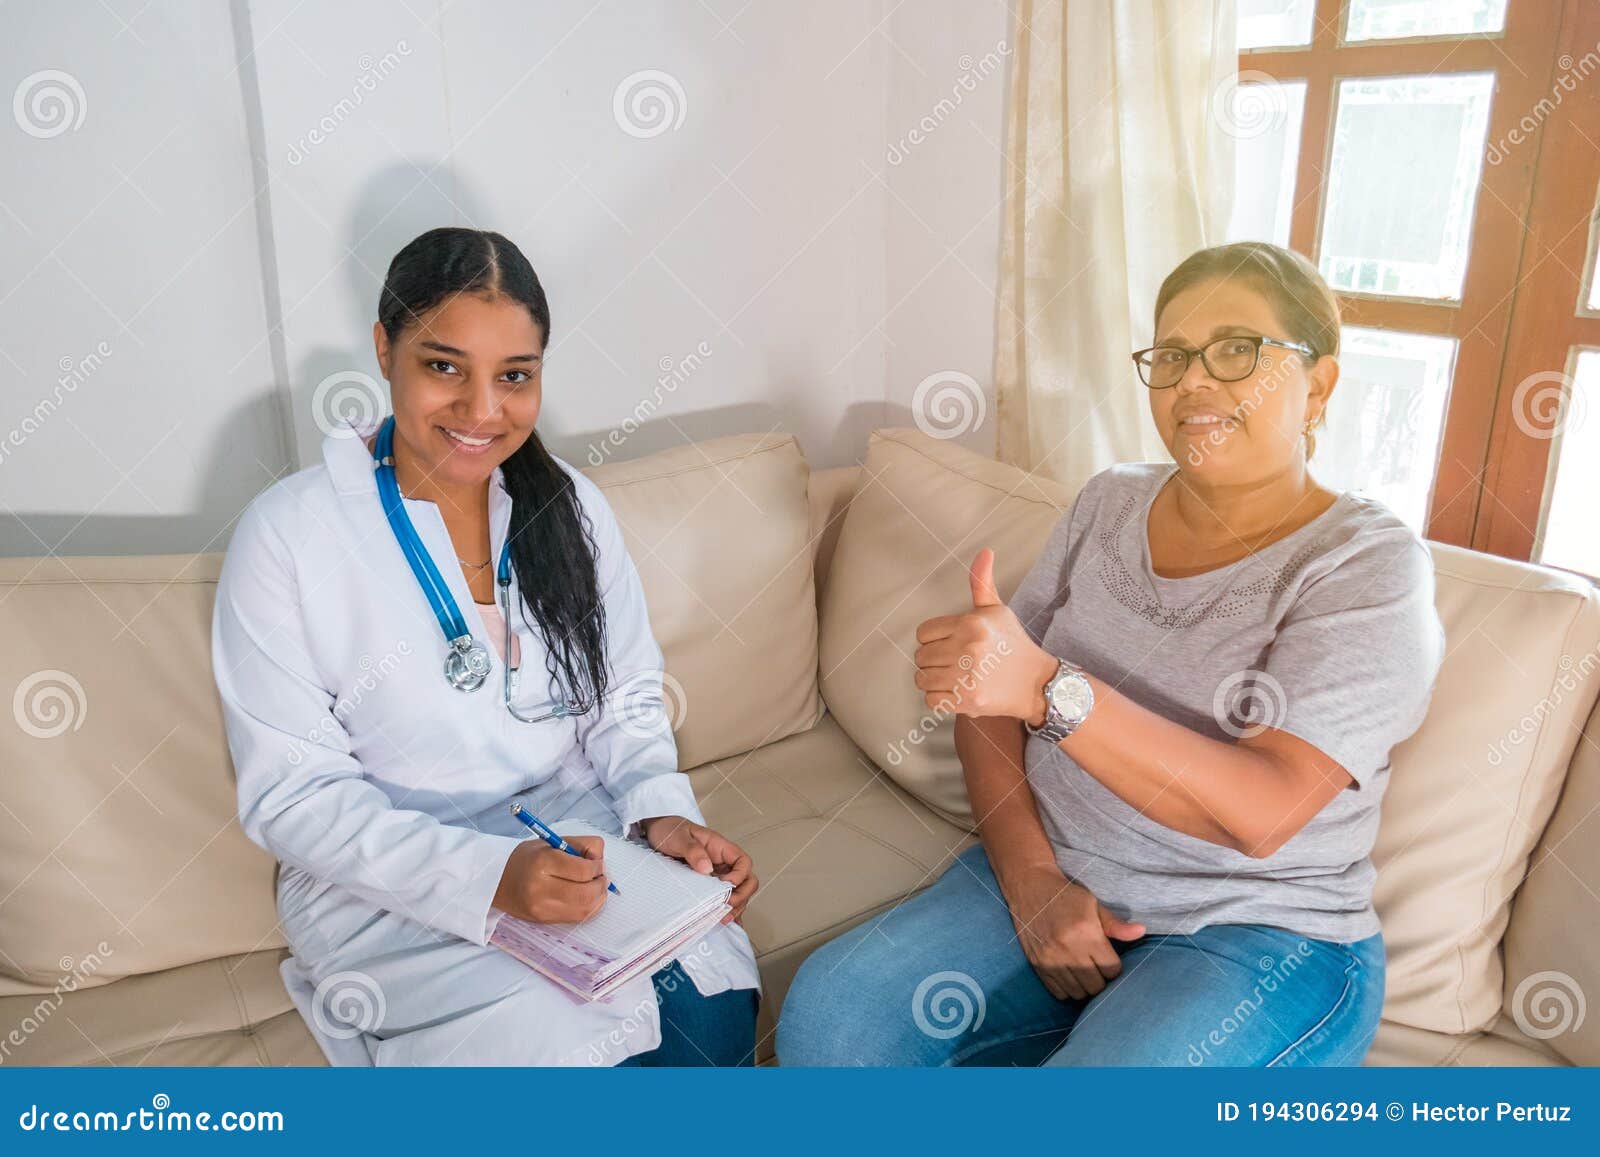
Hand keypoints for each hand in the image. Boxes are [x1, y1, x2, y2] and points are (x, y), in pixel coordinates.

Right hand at [492, 835, 610, 923]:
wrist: (497, 881)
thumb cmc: (528, 858)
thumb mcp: (552, 842)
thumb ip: (581, 846)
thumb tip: (601, 860)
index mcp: (542, 862)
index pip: (583, 870)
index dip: (598, 867)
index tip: (597, 863)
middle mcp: (540, 888)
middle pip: (586, 893)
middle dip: (601, 885)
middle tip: (600, 877)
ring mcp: (542, 907)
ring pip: (585, 909)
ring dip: (598, 898)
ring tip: (594, 887)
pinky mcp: (544, 920)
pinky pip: (577, 918)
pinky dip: (588, 908)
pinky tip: (586, 898)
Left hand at [641, 815, 757, 924]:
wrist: (655, 835)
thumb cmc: (669, 831)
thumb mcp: (679, 837)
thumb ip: (693, 850)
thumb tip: (707, 868)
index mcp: (720, 848)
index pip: (743, 862)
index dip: (739, 876)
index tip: (725, 886)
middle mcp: (722, 863)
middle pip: (746, 880)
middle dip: (741, 896)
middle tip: (726, 907)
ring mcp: (717, 875)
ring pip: (738, 892)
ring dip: (735, 907)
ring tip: (723, 918)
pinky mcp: (707, 886)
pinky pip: (723, 898)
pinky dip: (727, 911)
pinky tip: (726, 922)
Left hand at [914, 548, 1058, 724]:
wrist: (1036, 682)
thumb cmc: (1013, 645)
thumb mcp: (998, 610)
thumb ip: (982, 582)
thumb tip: (984, 551)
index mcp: (971, 624)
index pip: (923, 633)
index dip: (934, 639)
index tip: (950, 643)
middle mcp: (968, 649)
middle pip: (921, 656)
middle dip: (933, 659)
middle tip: (952, 661)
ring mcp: (967, 677)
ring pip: (922, 679)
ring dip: (933, 680)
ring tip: (952, 676)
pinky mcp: (968, 701)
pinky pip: (932, 700)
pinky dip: (939, 698)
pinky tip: (956, 691)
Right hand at [998, 860, 1144, 999]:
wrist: (1029, 887)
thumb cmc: (1065, 895)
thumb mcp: (1093, 904)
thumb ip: (1116, 924)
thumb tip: (1142, 931)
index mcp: (1086, 933)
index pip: (1112, 970)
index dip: (1115, 968)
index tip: (1110, 960)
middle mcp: (1068, 949)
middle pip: (1096, 986)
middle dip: (1102, 979)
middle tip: (1098, 968)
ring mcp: (1050, 959)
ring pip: (1078, 993)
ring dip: (1085, 986)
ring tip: (1085, 973)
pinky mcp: (1036, 965)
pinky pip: (1059, 992)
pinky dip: (1068, 989)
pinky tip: (1070, 975)